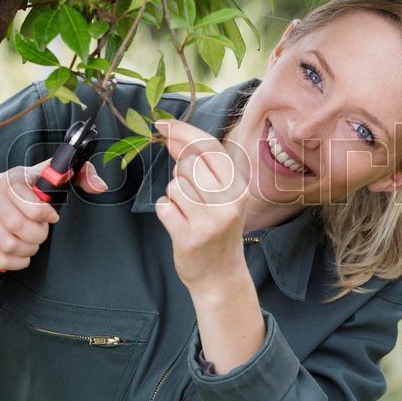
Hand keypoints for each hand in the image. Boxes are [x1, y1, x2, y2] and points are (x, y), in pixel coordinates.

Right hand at [0, 160, 106, 270]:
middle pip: (17, 226)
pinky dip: (16, 262)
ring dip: (28, 249)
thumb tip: (100, 186)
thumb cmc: (23, 185)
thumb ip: (79, 174)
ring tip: (33, 243)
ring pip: (8, 244)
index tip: (52, 217)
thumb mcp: (48, 173)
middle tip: (42, 232)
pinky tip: (24, 256)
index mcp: (13, 179)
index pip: (31, 205)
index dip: (46, 216)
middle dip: (37, 235)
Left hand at [154, 120, 249, 293]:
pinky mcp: (190, 237)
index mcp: (240, 188)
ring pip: (175, 186)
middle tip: (191, 196)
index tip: (161, 124)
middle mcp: (229, 202)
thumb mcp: (221, 196)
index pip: (210, 147)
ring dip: (174, 197)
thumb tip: (175, 137)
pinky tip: (180, 224)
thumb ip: (200, 166)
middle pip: (189, 164)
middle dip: (181, 174)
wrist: (221, 276)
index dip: (183, 131)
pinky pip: (165, 207)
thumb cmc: (218, 230)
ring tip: (189, 214)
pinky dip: (167, 212)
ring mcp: (210, 221)